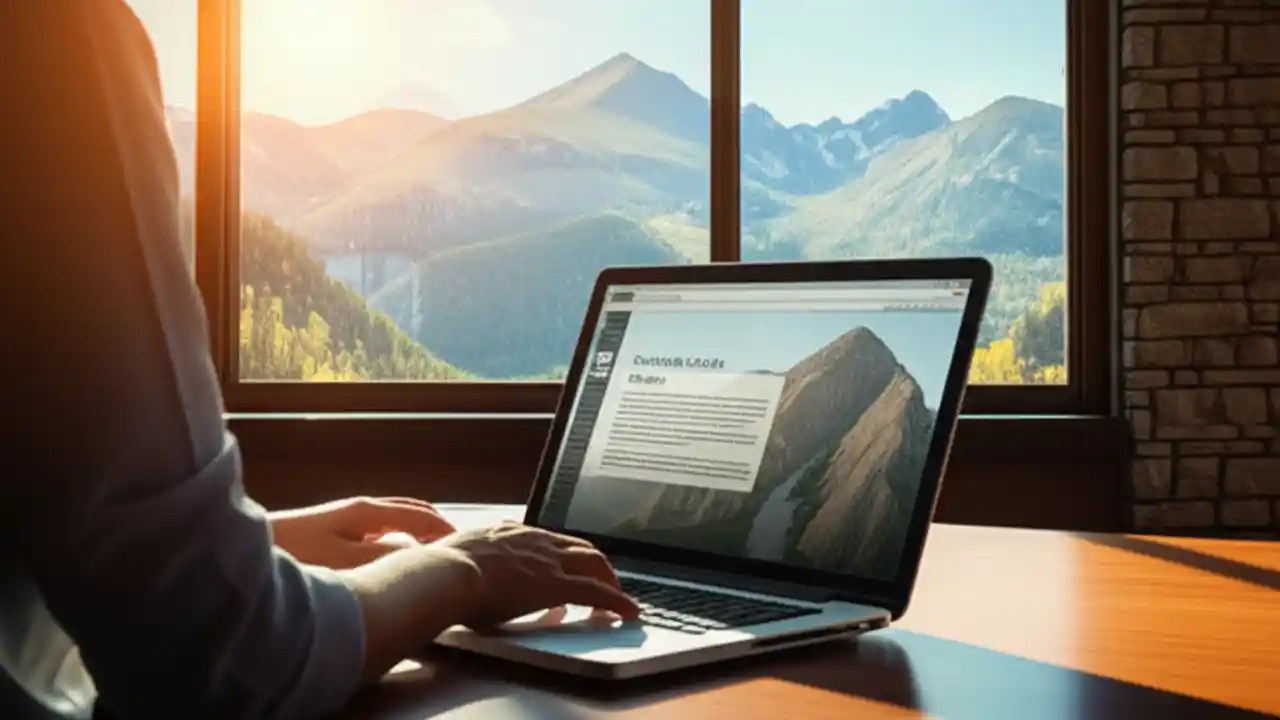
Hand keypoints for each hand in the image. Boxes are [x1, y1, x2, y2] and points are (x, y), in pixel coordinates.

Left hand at [269, 496, 454, 568]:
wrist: (235, 552)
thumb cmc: (292, 556)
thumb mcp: (346, 560)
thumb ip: (386, 557)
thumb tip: (420, 554)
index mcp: (367, 512)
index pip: (421, 518)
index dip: (447, 533)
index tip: (469, 548)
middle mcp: (358, 511)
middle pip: (409, 514)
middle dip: (435, 529)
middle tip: (458, 550)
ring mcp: (341, 521)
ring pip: (392, 524)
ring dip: (414, 537)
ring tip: (429, 557)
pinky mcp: (326, 534)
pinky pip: (375, 535)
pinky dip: (394, 544)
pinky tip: (388, 563)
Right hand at [434, 521, 639, 627]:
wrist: (447, 573)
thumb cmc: (442, 570)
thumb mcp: (459, 554)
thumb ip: (468, 556)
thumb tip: (454, 564)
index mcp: (512, 532)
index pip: (550, 538)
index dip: (566, 553)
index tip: (570, 564)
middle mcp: (536, 540)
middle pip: (580, 546)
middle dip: (596, 565)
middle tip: (604, 583)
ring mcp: (548, 560)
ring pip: (595, 563)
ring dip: (609, 581)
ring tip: (617, 599)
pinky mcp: (557, 584)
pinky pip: (598, 592)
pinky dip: (617, 601)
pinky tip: (628, 612)